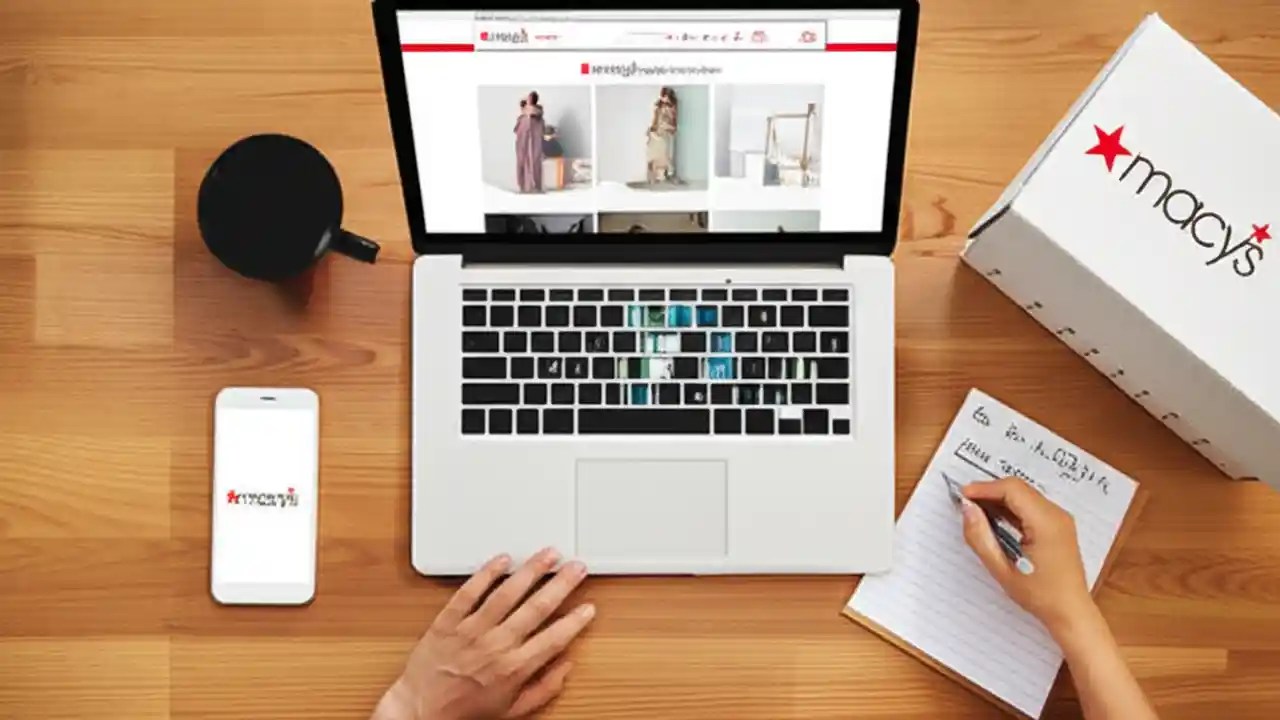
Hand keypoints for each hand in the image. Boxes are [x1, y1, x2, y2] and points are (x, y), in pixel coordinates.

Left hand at [373, 549, 594, 719]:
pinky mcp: (448, 622)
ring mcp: (471, 630)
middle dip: (561, 584)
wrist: (419, 712)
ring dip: (530, 571)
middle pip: (536, 607)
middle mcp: (495, 645)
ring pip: (507, 593)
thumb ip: (543, 690)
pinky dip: (486, 574)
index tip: (588, 607)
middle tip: (576, 568)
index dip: (575, 621)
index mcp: (514, 669)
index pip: (554, 638)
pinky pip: (469, 592)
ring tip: (548, 555)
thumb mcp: (511, 712)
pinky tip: (502, 560)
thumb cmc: (463, 713)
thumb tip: (565, 668)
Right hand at [960, 478, 1095, 635]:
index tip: (963, 496)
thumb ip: (980, 536)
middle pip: (1018, 489)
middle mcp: (1057, 515)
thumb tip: (967, 509)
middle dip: (990, 493)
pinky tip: (996, 523)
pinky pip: (1031, 506)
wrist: (1070, 611)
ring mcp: (1060, 519)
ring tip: (977, 515)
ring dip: (999, 500)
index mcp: (1046, 522)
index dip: (984, 488)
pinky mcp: (1058, 525)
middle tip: (966, 505)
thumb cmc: (1040, 595)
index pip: (1011, 489)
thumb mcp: (1002, 568)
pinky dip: (1011, 509)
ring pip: (1023, 495)